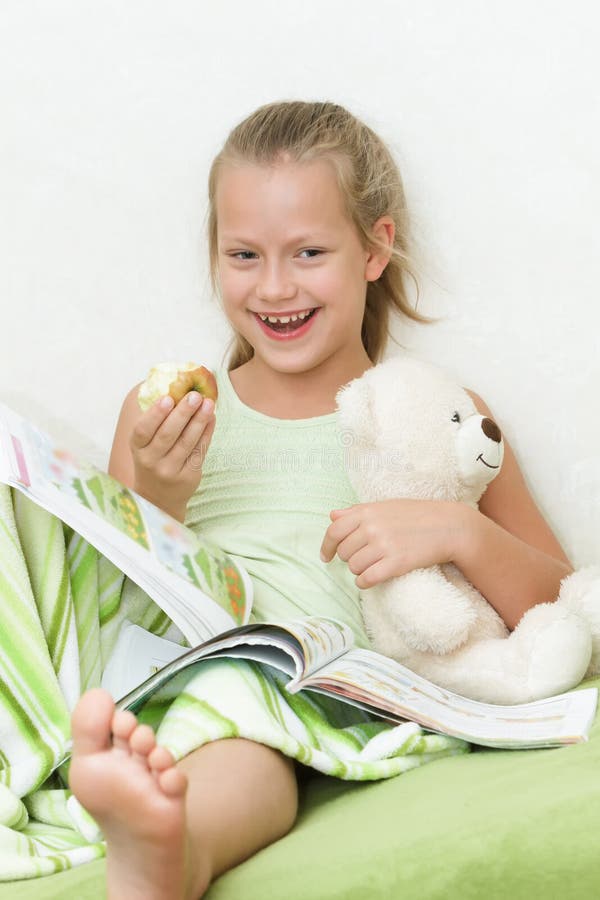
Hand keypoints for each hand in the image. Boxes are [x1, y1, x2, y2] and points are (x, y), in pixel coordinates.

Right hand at [130, 392, 215, 520]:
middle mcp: (151, 461)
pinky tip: (211, 418)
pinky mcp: (189, 476)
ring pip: (187, 442)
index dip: (155, 414)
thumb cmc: (153, 460)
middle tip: (195, 395)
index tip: (168, 398)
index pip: (143, 430)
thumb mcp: (145, 446)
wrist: (159, 498)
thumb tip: (177, 391)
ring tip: (209, 403)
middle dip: (183, 413)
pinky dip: (207, 433)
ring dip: (199, 420)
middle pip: (168, 434)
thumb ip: (156, 423)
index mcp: (137, 449)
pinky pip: (200, 451)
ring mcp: (170, 471)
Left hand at [319, 499, 467, 588]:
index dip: (327, 546)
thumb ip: (357, 511)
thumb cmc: (417, 515)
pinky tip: (371, 579)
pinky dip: (365, 582)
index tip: (326, 557)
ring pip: (354, 567)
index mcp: (367, 512)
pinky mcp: (396, 563)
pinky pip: (367, 579)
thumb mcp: (385, 506)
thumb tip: (332, 515)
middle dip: (350, 558)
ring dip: (360, 570)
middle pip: (345, 552)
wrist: (449, 526)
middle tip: (365, 557)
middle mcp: (372, 527)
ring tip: (374, 565)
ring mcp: (384, 545)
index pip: (334, 531)